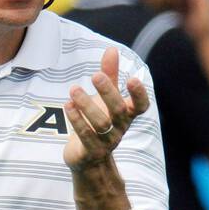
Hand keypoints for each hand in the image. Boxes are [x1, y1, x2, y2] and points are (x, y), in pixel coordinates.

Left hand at [64, 47, 149, 168]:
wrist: (88, 160)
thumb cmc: (98, 122)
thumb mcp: (104, 98)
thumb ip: (109, 75)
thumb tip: (112, 49)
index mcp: (126, 115)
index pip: (141, 106)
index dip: (139, 94)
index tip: (132, 79)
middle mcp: (120, 128)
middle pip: (118, 110)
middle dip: (108, 92)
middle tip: (95, 75)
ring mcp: (106, 141)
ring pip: (101, 124)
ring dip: (86, 105)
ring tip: (74, 89)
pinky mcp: (91, 151)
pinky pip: (85, 136)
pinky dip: (77, 120)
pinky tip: (67, 105)